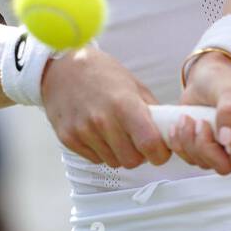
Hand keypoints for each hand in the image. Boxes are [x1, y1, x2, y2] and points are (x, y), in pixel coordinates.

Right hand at [41, 44, 171, 168]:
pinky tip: (99, 133)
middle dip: (139, 155)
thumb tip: (168, 134)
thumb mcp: (133, 85)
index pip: (149, 144)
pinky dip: (101, 151)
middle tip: (137, 141)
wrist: (62, 68)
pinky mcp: (68, 139)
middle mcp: (102, 120)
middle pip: (132, 160)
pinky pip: (95, 159)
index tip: (160, 151)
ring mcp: (83, 131)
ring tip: (116, 133)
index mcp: (124, 104)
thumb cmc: (101, 73)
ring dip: (119, 153)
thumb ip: (152, 111)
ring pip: (113, 162)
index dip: (160, 153)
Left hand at [169, 51, 230, 174]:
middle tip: (202, 124)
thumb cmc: (223, 82)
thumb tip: (227, 138)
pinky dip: (180, 142)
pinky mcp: (203, 150)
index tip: (230, 142)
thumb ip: (230, 112)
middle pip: (227, 166)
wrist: (204, 81)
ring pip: (206, 163)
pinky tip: (180, 125)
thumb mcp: (229, 91)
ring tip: (188, 118)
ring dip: (190, 141)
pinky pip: (190, 158)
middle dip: (207, 147)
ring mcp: (222, 150)